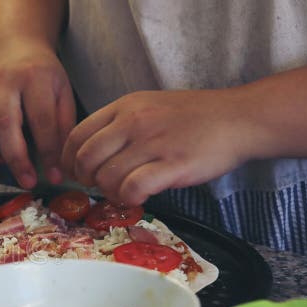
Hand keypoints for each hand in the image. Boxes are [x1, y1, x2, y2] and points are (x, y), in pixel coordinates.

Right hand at [0, 41, 75, 187]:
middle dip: (15, 158)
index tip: (54, 175)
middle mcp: (3, 82)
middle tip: (27, 180)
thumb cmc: (43, 76)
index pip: (41, 120)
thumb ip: (63, 128)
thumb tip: (62, 169)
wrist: (18, 46)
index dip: (48, 152)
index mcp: (35, 78)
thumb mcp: (63, 94)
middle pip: (3, 123)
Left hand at [60, 89, 257, 204]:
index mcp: (124, 107)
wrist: (238, 118)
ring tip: (125, 191)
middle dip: (85, 179)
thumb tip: (90, 156)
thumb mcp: (148, 108)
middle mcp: (133, 122)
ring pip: (106, 177)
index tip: (75, 173)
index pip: (75, 135)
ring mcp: (152, 143)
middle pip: (84, 159)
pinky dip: (129, 199)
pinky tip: (141, 196)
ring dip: (110, 192)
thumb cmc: (193, 118)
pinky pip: (132, 188)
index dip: (68, 160)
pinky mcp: (172, 165)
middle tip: (100, 185)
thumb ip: (118, 127)